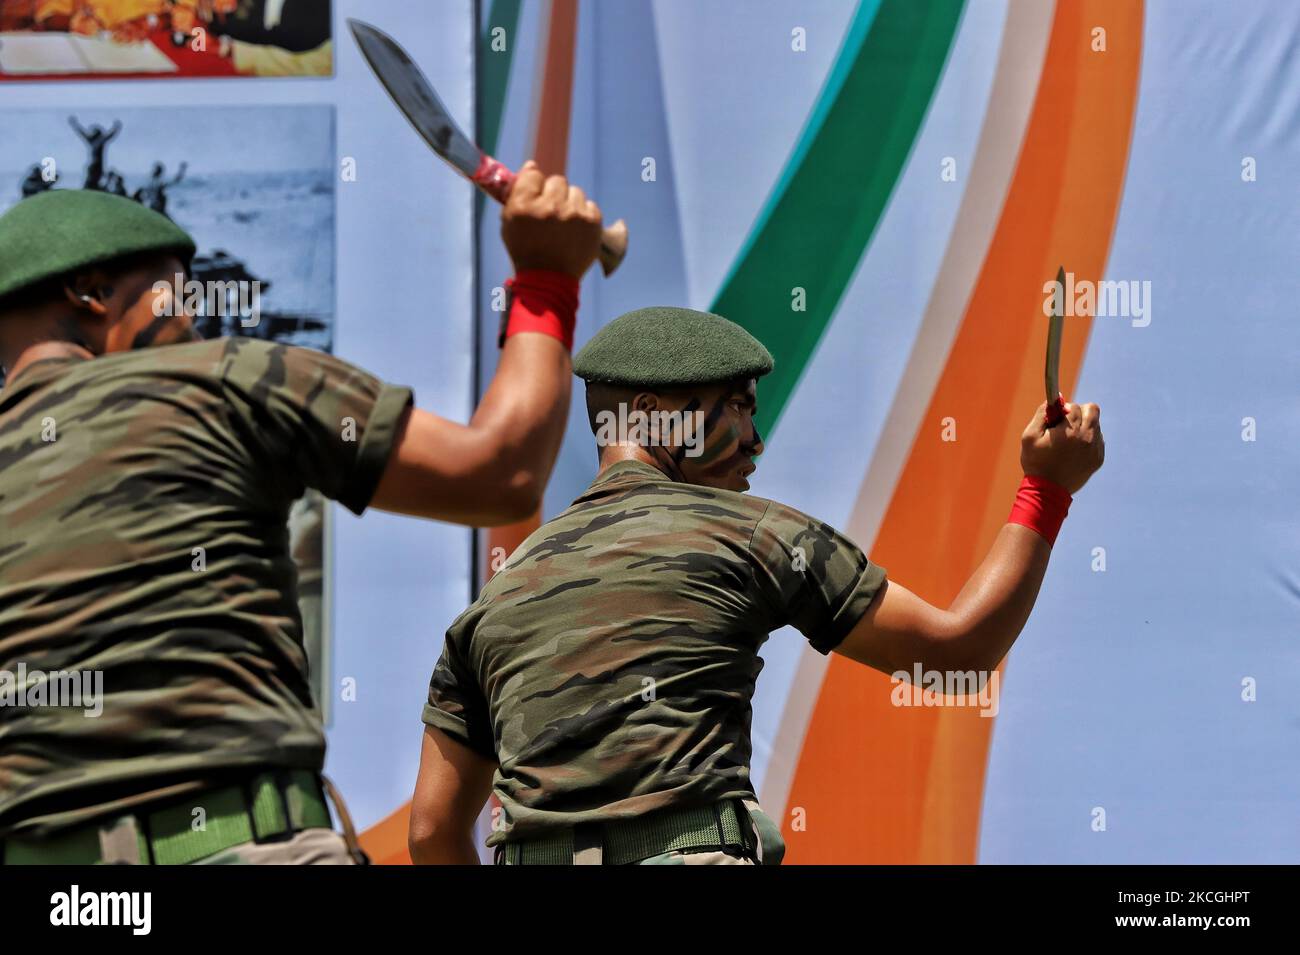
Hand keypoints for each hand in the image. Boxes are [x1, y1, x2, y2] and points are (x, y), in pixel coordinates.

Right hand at [500, 160, 602, 278]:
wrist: (549, 280)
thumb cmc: (526, 249)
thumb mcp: (509, 222)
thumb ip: (517, 192)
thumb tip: (532, 166)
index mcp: (525, 206)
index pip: (534, 175)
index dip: (535, 186)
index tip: (536, 198)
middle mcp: (550, 207)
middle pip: (557, 181)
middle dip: (554, 194)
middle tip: (551, 214)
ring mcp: (574, 214)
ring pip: (575, 192)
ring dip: (570, 204)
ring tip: (563, 225)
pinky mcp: (592, 222)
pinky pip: (589, 205)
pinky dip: (583, 215)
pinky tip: (575, 231)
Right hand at [1020, 400, 1103, 494]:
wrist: (1048, 492)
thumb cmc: (1036, 462)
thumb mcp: (1030, 436)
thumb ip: (1042, 414)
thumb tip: (1055, 399)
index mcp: (1070, 431)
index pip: (1074, 406)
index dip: (1062, 411)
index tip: (1055, 421)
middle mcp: (1087, 438)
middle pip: (1092, 410)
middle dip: (1079, 412)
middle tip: (1066, 425)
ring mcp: (1095, 449)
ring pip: (1096, 425)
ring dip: (1084, 427)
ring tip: (1069, 442)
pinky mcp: (1098, 459)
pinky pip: (1098, 440)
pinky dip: (1088, 441)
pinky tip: (1074, 452)